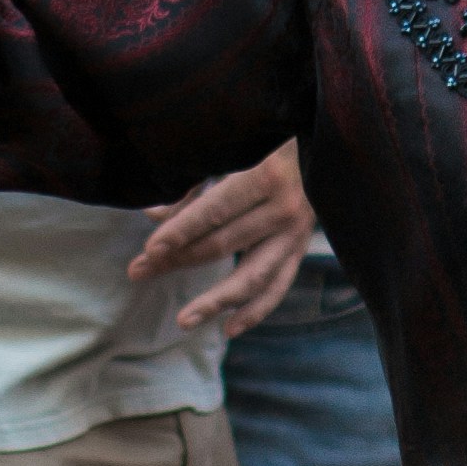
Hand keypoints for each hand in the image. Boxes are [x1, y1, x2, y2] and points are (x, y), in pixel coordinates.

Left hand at [129, 144, 314, 333]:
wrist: (328, 140)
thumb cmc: (270, 136)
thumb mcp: (234, 149)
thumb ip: (194, 183)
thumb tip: (153, 215)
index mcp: (267, 174)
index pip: (215, 212)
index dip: (180, 231)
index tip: (149, 249)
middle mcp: (286, 208)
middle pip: (223, 244)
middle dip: (177, 259)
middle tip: (138, 271)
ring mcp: (297, 232)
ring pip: (253, 276)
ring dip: (215, 300)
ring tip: (184, 320)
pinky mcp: (302, 247)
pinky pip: (278, 286)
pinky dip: (255, 310)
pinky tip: (228, 329)